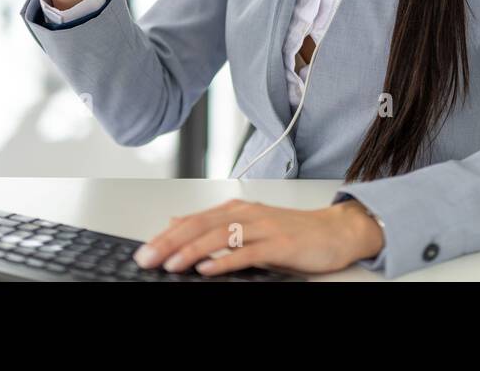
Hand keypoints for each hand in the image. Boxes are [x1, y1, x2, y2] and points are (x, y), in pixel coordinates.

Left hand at [132, 199, 384, 276]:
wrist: (335, 231)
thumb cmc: (294, 232)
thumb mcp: (249, 224)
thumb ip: (214, 224)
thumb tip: (175, 222)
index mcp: (238, 209)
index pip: (195, 220)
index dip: (166, 235)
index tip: (143, 250)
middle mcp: (248, 214)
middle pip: (202, 225)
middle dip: (170, 242)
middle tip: (146, 258)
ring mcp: (264, 228)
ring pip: (221, 236)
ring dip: (192, 250)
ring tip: (170, 264)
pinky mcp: (280, 244)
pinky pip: (248, 252)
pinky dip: (225, 260)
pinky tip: (208, 269)